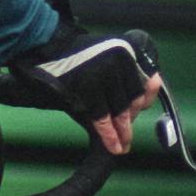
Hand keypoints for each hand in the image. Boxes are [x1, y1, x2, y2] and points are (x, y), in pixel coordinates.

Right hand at [27, 29, 161, 158]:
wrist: (42, 48)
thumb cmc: (73, 55)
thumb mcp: (105, 55)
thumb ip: (125, 73)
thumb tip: (153, 90)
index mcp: (125, 50)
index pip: (140, 85)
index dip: (139, 105)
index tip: (134, 117)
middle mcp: (118, 60)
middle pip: (130, 100)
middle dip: (128, 122)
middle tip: (127, 138)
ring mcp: (103, 73)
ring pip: (119, 111)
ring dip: (121, 133)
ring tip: (121, 147)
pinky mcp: (87, 88)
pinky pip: (101, 117)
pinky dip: (108, 134)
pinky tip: (112, 145)